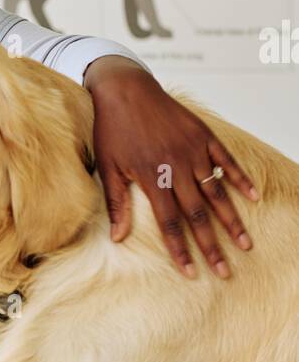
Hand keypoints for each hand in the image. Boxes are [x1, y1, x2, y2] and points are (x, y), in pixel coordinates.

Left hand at [83, 57, 258, 279]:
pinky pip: (225, 160)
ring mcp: (192, 150)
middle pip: (197, 214)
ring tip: (245, 243)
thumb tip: (117, 239)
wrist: (125, 88)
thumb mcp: (108, 167)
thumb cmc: (112, 130)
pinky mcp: (203, 135)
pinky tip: (254, 197)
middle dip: (212, 246)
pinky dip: (240, 178)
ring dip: (232, 219)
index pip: (170, 223)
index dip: (181, 250)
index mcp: (151, 178)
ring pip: (216, 191)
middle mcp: (175, 166)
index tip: (192, 273)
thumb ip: (117, 203)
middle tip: (226, 270)